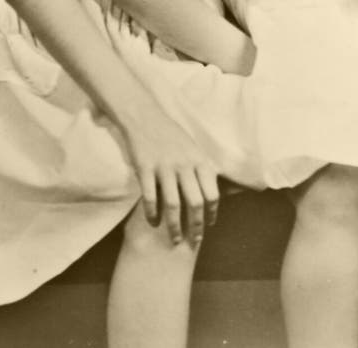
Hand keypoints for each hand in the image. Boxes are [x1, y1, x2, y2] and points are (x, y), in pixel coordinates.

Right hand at [120, 109, 219, 247]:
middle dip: (196, 226)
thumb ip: (202, 168)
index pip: (212, 193)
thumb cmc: (170, 134)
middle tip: (193, 241)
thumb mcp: (193, 147)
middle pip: (195, 203)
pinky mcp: (145, 168)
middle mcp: (184, 164)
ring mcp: (164, 166)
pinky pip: (150, 197)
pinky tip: (153, 222)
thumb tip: (212, 192)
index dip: (212, 213)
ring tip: (174, 240)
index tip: (208, 225)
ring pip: (173, 204)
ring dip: (175, 226)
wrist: (144, 116)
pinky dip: (152, 213)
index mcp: (199, 160)